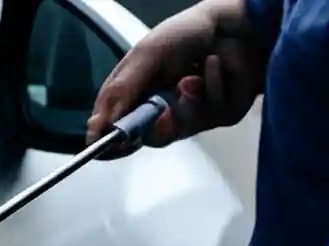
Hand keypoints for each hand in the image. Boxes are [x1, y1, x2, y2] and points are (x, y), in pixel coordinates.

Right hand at [87, 0, 269, 151]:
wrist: (233, 21)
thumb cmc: (186, 32)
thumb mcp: (145, 56)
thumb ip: (120, 91)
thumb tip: (96, 125)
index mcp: (137, 92)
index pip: (118, 126)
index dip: (115, 138)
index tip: (114, 142)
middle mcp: (163, 105)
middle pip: (151, 137)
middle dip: (157, 126)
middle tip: (162, 113)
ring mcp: (192, 111)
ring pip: (184, 128)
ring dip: (189, 99)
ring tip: (192, 75)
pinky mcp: (220, 112)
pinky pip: (214, 113)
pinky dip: (214, 86)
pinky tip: (214, 66)